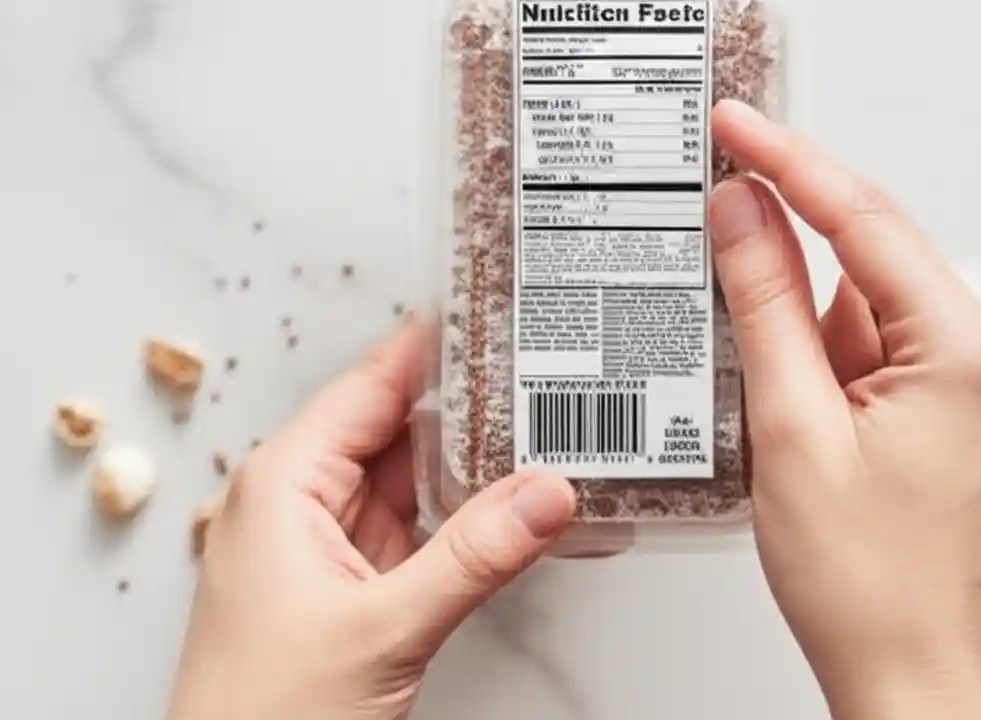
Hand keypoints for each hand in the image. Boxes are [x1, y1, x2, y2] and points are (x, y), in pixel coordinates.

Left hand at [167, 320, 576, 719]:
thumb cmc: (260, 716)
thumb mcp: (384, 626)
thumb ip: (476, 555)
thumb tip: (548, 493)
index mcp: (284, 481)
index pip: (371, 385)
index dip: (433, 345)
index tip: (492, 310)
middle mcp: (300, 499)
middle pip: (396, 426)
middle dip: (469, 405)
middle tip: (545, 375)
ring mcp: (326, 542)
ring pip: (410, 479)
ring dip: (471, 465)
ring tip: (545, 434)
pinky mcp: (350, 583)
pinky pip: (414, 527)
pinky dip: (461, 518)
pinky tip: (509, 508)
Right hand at [708, 100, 980, 719]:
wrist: (909, 672)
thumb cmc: (866, 586)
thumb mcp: (792, 430)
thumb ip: (766, 306)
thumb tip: (743, 214)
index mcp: (973, 353)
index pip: (868, 221)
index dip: (791, 164)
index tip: (739, 129)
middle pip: (875, 266)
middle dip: (798, 289)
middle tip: (746, 326)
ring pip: (878, 313)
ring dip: (818, 346)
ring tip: (800, 432)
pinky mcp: (973, 406)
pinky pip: (894, 350)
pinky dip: (842, 369)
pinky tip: (822, 430)